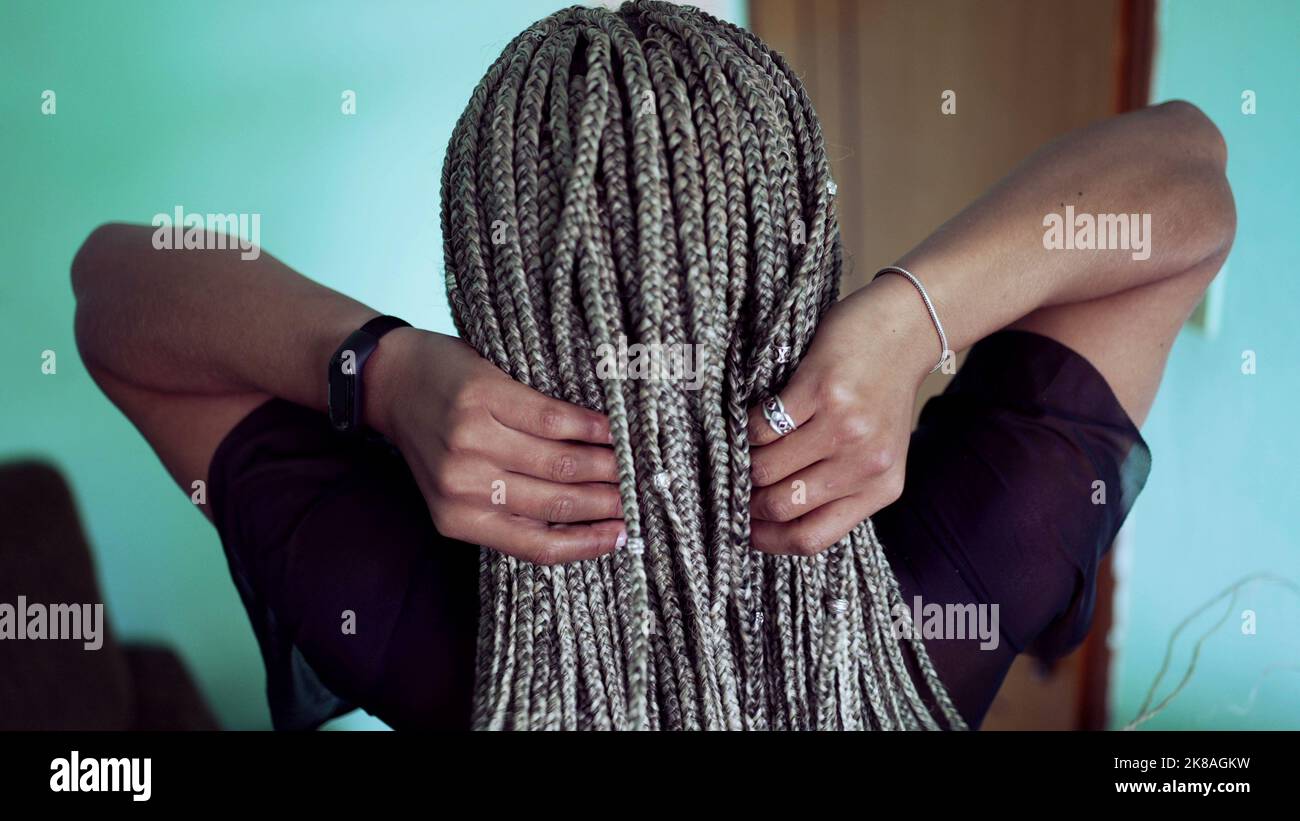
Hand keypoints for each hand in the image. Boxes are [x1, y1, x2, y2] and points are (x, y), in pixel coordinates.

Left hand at [368, 329, 625, 564]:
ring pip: (560, 464)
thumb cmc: (435, 436)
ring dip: (606, 464)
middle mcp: (463, 487)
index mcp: (458, 520)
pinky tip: (610, 427)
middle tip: (641, 495)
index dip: (589, 543)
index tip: (625, 535)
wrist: (391, 382)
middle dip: (608, 501)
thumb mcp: (458, 488)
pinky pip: (553, 419)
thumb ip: (508, 510)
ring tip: (632, 463)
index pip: (538, 546)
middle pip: (557, 503)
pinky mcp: (483, 399)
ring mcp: (472, 443)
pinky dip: (589, 425)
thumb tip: (584, 525)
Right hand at [746, 274, 938, 554]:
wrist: (903, 331)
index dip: (768, 541)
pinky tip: (751, 419)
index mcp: (880, 489)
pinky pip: (762, 427)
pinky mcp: (820, 390)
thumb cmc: (881, 394)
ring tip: (742, 450)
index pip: (812, 539)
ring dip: (744, 461)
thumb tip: (773, 517)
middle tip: (736, 484)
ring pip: (765, 467)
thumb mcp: (875, 453)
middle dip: (748, 500)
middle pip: (782, 505)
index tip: (744, 530)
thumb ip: (839, 487)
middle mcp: (865, 464)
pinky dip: (746, 427)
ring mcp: (843, 427)